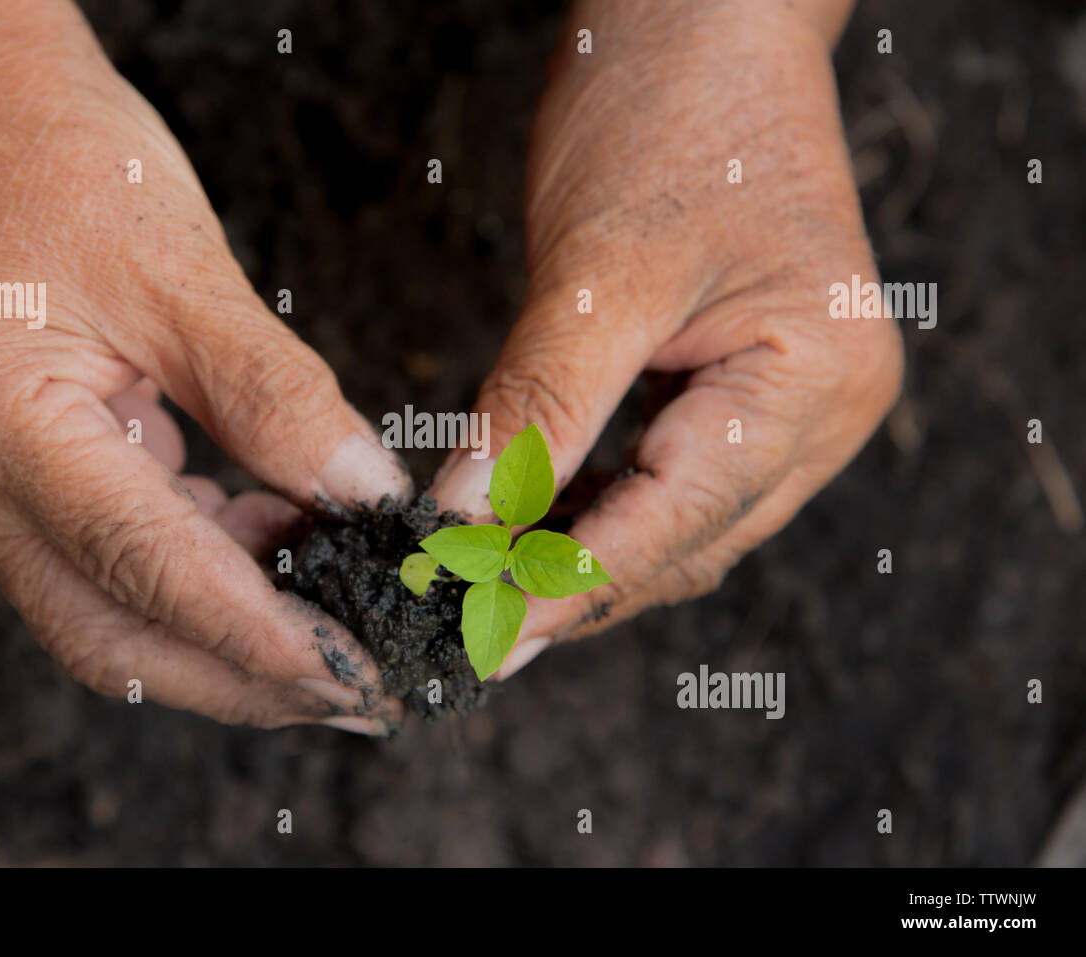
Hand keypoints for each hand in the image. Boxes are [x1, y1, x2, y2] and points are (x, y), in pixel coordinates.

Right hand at [0, 3, 409, 730]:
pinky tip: (285, 541)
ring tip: (342, 620)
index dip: (254, 632)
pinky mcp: (28, 475)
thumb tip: (365, 494)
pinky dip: (209, 568)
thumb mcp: (181, 271)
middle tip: (361, 687)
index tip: (353, 670)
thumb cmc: (62, 164)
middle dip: (244, 675)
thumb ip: (275, 396)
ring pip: (116, 613)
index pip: (139, 565)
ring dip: (232, 632)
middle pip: (115, 633)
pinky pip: (119, 557)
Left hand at [431, 0, 902, 676]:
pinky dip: (599, 510)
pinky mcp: (746, 389)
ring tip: (490, 590)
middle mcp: (822, 413)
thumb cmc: (671, 116)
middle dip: (572, 591)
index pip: (676, 525)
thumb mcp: (597, 274)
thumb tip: (464, 517)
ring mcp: (793, 405)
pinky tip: (534, 526)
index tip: (479, 631)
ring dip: (583, 561)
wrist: (707, 25)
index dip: (569, 589)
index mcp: (812, 384)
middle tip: (472, 628)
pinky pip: (671, 479)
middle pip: (683, 543)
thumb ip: (539, 408)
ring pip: (676, 525)